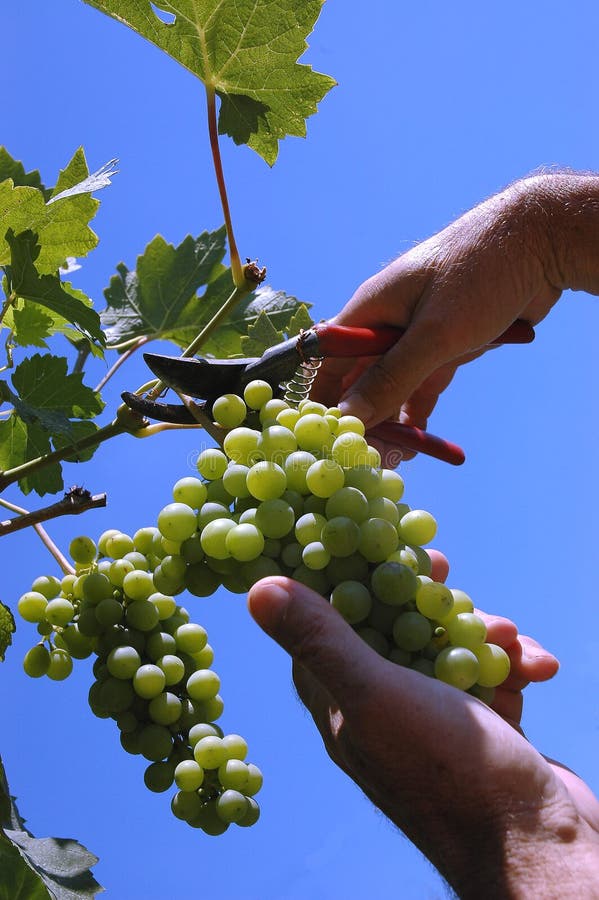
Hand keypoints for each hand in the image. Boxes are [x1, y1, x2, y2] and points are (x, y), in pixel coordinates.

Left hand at [248, 575, 598, 898]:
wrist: (532, 848)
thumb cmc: (445, 772)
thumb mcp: (375, 694)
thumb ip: (321, 640)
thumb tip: (257, 590)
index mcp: (339, 699)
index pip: (327, 620)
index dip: (345, 575)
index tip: (369, 541)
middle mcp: (378, 705)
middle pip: (391, 624)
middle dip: (421, 596)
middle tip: (438, 568)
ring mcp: (430, 716)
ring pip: (444, 644)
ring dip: (479, 631)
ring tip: (509, 638)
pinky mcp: (477, 726)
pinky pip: (486, 673)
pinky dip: (511, 664)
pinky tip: (536, 666)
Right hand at [315, 173, 598, 434]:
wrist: (540, 241)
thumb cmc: (479, 273)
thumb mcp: (433, 334)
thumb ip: (391, 378)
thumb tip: (349, 417)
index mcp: (371, 309)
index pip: (330, 360)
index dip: (324, 398)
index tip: (326, 438)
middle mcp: (389, 322)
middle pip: (363, 379)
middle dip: (363, 420)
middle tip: (369, 461)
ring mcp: (419, 334)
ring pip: (395, 386)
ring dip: (393, 421)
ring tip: (394, 462)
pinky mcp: (449, 344)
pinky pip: (425, 384)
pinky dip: (421, 410)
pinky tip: (419, 441)